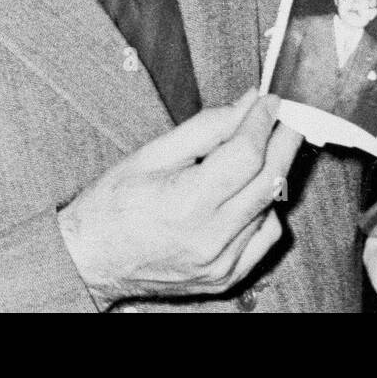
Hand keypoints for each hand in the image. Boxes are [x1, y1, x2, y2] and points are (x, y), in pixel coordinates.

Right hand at [58, 89, 301, 306]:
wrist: (89, 260)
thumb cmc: (112, 207)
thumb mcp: (153, 153)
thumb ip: (208, 126)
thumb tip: (248, 102)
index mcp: (186, 205)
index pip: (246, 155)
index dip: (263, 122)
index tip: (271, 100)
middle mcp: (209, 240)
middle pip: (269, 180)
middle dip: (284, 141)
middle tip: (287, 116)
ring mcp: (221, 264)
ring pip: (271, 207)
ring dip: (274, 173)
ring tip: (262, 150)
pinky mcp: (226, 277)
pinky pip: (265, 236)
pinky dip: (264, 209)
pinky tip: (248, 192)